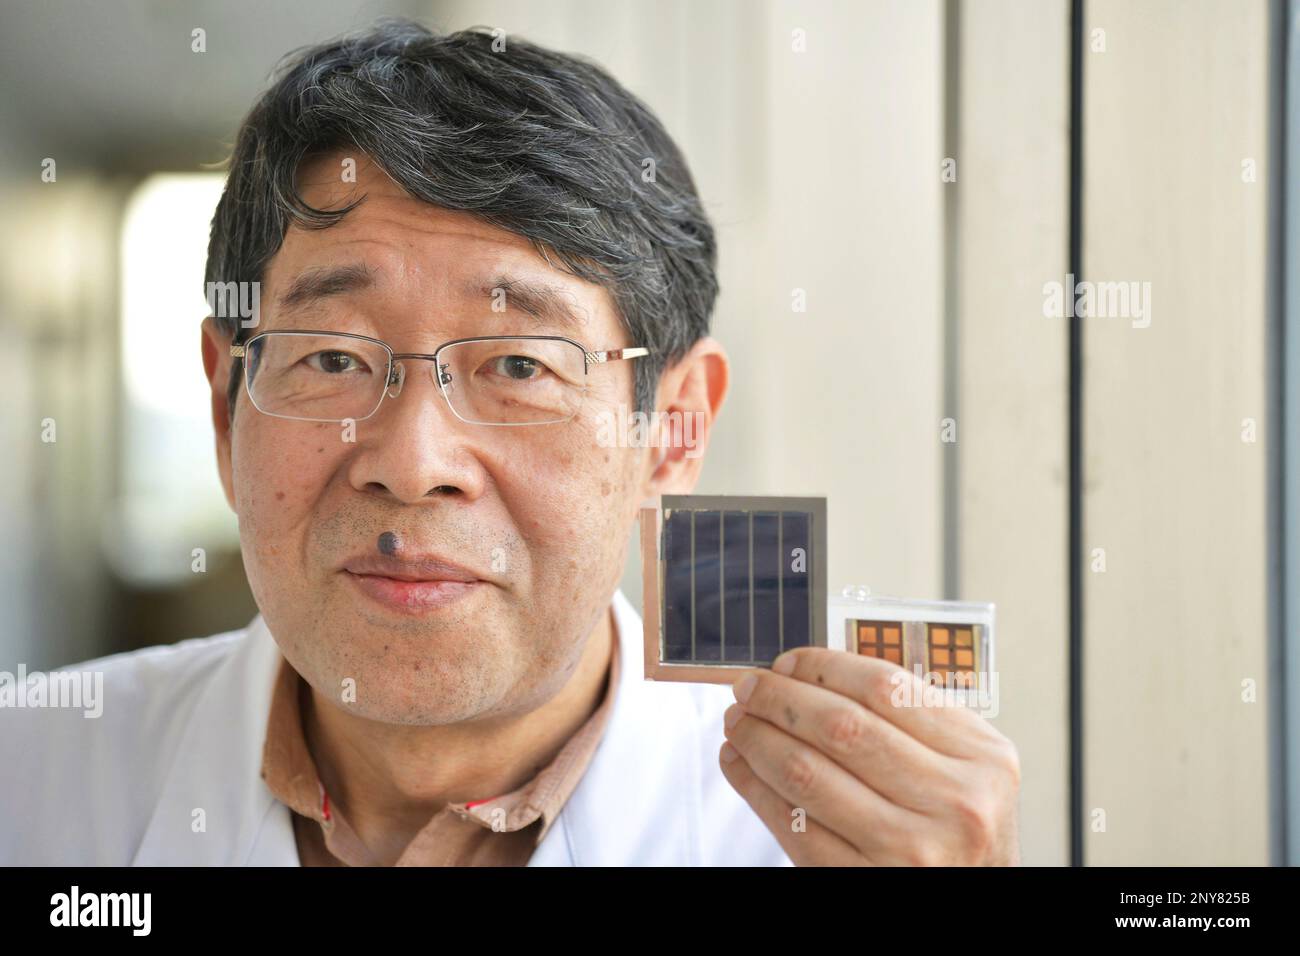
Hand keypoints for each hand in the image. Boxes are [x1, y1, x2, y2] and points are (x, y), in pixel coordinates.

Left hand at [718, 647, 1020, 864]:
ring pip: (807, 773)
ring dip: (758, 740)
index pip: (884, 686)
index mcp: (981, 757)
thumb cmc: (958, 832)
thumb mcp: (962, 768)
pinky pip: (794, 826)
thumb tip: (806, 677)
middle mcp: (954, 802)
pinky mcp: (867, 883)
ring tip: (738, 724)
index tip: (787, 663)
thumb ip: (906, 721)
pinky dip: (755, 789)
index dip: (822, 667)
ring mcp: (912, 849)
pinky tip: (741, 767)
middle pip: (841, 725)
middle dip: (779, 699)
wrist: (970, 900)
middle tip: (748, 689)